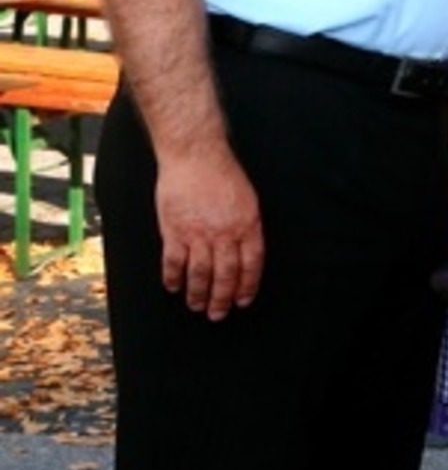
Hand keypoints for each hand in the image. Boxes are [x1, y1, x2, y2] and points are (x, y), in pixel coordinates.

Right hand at [155, 148, 263, 320]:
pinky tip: (173, 287)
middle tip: (218, 313)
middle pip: (226, 275)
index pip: (251, 264)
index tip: (242, 300)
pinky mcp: (174, 231)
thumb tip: (246, 252)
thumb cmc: (223, 174)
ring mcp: (198, 234)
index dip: (247, 286)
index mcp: (247, 225)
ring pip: (200, 274)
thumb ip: (246, 227)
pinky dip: (173, 278)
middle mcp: (225, 233)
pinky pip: (173, 263)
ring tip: (196, 306)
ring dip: (198, 294)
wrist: (195, 156)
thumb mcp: (248, 200)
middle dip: (222, 299)